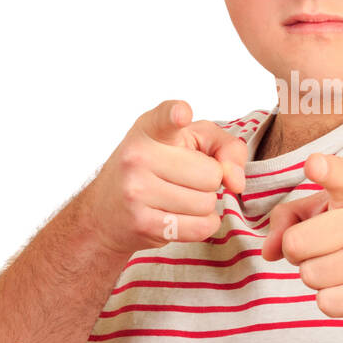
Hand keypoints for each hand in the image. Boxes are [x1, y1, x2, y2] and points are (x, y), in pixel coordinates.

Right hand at [85, 99, 247, 254]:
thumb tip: (236, 181)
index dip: (176, 114)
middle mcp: (138, 156)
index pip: (165, 117)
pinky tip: (184, 216)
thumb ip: (224, 147)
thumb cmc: (153, 170)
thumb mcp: (187, 143)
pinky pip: (199, 228)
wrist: (105, 213)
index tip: (181, 114)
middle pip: (211, 174)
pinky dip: (202, 225)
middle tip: (187, 180)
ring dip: (205, 205)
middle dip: (210, 181)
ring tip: (182, 198)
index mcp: (149, 129)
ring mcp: (136, 191)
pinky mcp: (142, 223)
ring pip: (207, 203)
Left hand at [260, 152, 342, 329]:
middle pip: (298, 244)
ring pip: (309, 276)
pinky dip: (335, 301)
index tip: (314, 165)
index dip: (325, 170)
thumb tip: (268, 250)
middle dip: (303, 255)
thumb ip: (301, 215)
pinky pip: (326, 302)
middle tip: (330, 253)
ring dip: (321, 280)